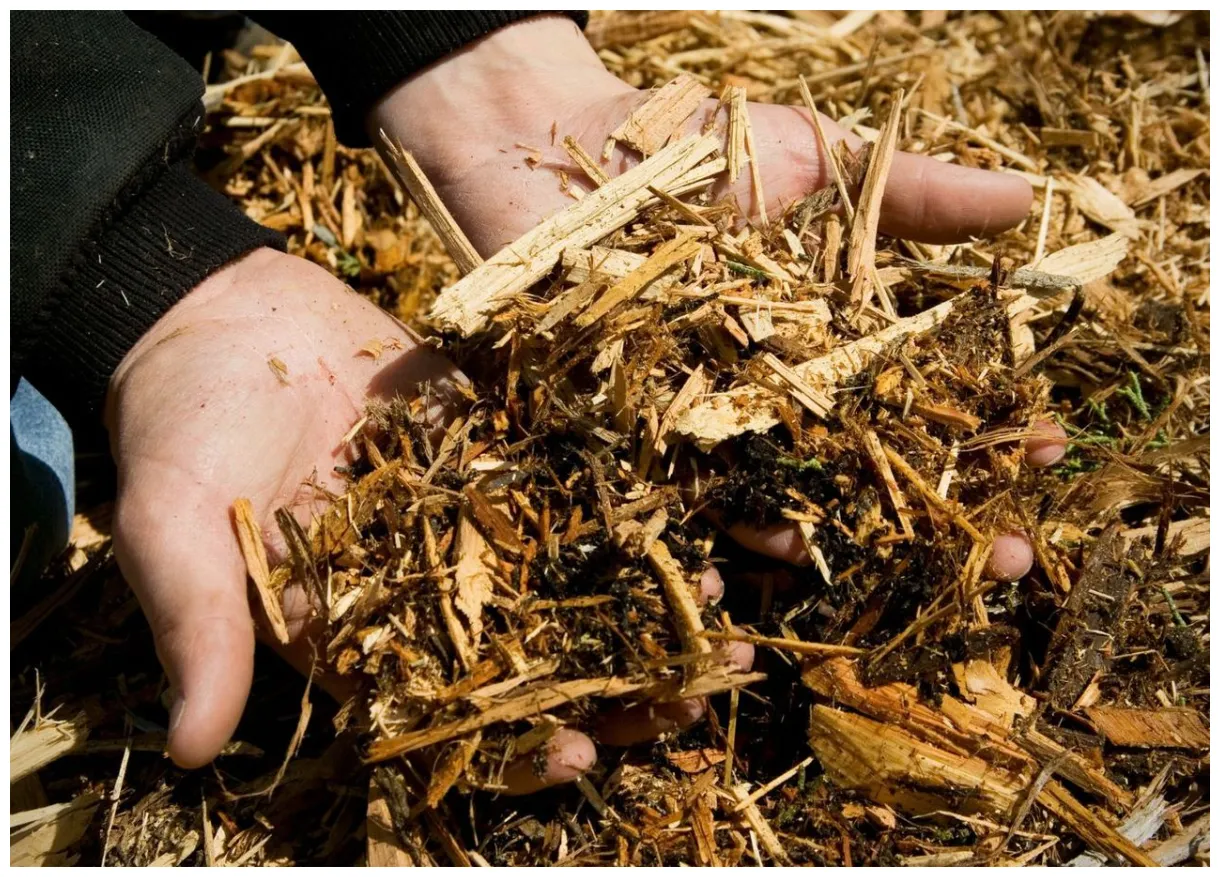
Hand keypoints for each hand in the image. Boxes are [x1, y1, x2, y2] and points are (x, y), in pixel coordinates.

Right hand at [105, 248, 750, 782]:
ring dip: (648, 596)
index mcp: (360, 631)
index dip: (511, 742)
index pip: (446, 711)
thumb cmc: (181, 426)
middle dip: (616, 677)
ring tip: (721, 611)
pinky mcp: (501, 443)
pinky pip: (576, 476)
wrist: (219, 315)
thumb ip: (198, 627)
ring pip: (574, 571)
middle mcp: (430, 585)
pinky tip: (703, 507)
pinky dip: (638, 494)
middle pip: (536, 651)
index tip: (579, 753)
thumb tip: (186, 746)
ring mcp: (474, 514)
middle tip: (698, 694)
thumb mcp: (176, 529)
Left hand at [370, 16, 1036, 566]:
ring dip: (844, 538)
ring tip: (902, 569)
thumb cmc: (692, 145)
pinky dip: (720, 531)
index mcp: (827, 339)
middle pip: (866, 467)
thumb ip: (908, 194)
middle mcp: (774, 396)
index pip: (923, 395)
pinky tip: (772, 553)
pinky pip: (677, 496)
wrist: (558, 144)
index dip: (989, 426)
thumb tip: (1028, 199)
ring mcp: (704, 424)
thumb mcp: (812, 161)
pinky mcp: (628, 435)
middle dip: (941, 512)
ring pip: (780, 497)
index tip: (1049, 447)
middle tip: (1010, 556)